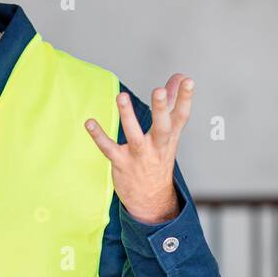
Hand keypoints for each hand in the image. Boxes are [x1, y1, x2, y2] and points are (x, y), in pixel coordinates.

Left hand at [85, 74, 193, 223]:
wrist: (152, 200)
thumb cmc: (159, 157)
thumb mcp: (170, 133)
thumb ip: (173, 103)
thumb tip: (180, 77)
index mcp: (171, 137)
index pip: (181, 116)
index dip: (185, 98)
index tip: (188, 81)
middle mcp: (157, 146)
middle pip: (163, 127)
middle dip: (161, 109)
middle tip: (159, 90)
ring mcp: (139, 156)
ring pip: (134, 136)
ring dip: (128, 116)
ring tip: (121, 96)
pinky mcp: (121, 163)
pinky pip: (109, 149)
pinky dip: (99, 136)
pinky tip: (89, 123)